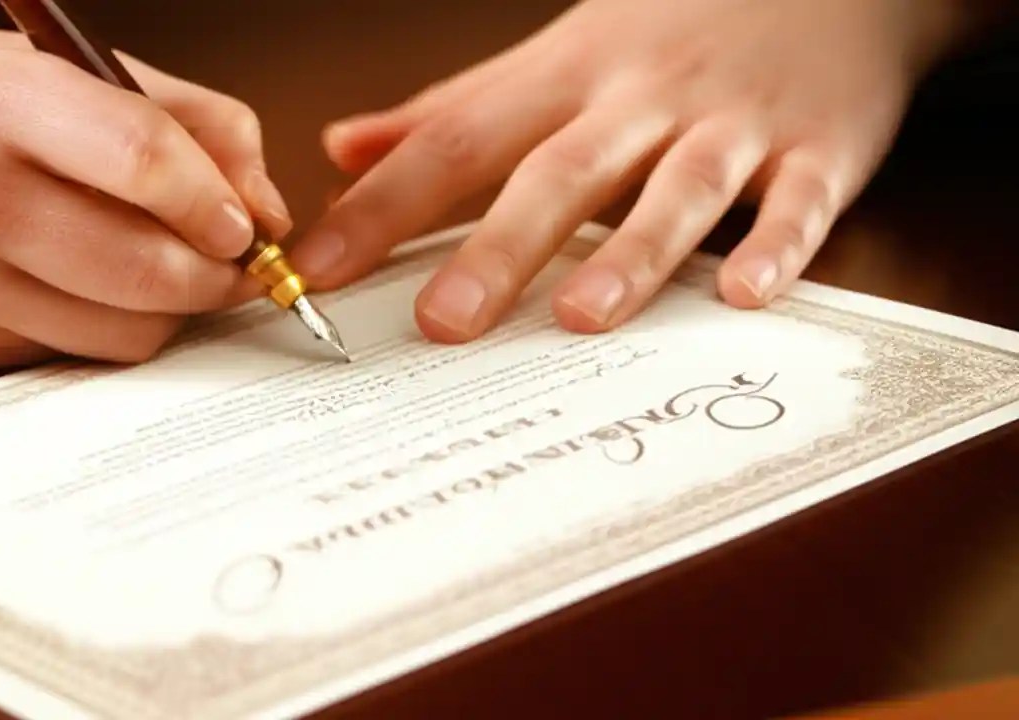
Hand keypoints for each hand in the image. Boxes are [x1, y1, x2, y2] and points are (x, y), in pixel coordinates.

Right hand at [0, 30, 288, 369]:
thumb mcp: (81, 77)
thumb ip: (196, 127)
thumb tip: (270, 215)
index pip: (144, 160)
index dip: (218, 203)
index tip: (246, 224)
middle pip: (148, 271)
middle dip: (215, 274)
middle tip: (227, 258)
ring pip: (125, 333)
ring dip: (168, 309)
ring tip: (152, 265)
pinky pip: (77, 357)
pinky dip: (107, 328)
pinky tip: (84, 287)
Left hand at [291, 0, 971, 341]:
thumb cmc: (666, 26)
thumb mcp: (550, 56)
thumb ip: (449, 112)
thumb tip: (341, 150)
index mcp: (564, 80)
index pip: (456, 144)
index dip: (382, 206)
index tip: (317, 270)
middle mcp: (640, 101)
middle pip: (558, 173)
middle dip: (498, 249)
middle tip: (443, 324)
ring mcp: (731, 123)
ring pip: (676, 189)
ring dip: (630, 253)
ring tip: (581, 318)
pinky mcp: (819, 144)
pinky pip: (799, 198)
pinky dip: (777, 244)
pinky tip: (744, 296)